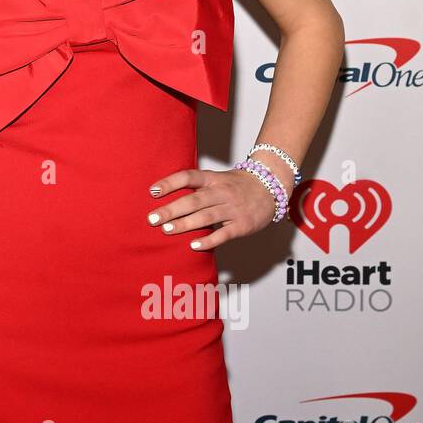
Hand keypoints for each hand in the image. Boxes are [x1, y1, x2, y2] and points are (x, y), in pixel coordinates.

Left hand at [147, 163, 288, 250]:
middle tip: (152, 218)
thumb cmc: (237, 185)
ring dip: (185, 224)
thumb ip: (196, 187)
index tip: (152, 192)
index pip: (188, 177)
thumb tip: (164, 196)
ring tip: (167, 230)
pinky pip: (224, 234)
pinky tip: (193, 245)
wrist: (271, 188)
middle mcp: (222, 192)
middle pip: (194, 200)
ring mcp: (233, 208)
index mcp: (213, 179)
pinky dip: (208, 240)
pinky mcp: (242, 225)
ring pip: (206, 216)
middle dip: (171, 209)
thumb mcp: (217, 178)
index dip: (170, 183)